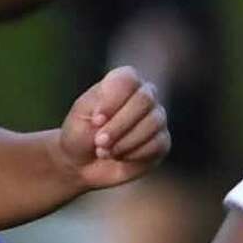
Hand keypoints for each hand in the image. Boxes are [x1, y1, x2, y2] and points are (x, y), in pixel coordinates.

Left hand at [57, 66, 169, 189]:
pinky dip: (133, 154)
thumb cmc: (80, 133)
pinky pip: (157, 144)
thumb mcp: (80, 113)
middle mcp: (145, 96)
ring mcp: (156, 118)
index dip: (112, 100)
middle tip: (99, 141)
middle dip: (118, 125)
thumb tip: (118, 107)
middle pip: (144, 100)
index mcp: (123, 82)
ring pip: (153, 123)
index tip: (96, 120)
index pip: (128, 79)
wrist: (82, 163)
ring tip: (103, 152)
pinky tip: (118, 157)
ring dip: (124, 142)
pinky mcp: (161, 142)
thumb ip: (99, 101)